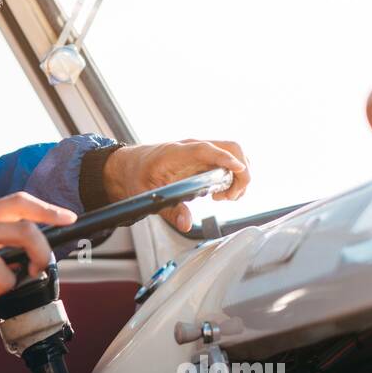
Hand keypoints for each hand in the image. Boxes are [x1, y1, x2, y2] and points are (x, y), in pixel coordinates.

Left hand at [103, 140, 250, 232]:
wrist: (129, 165)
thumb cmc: (136, 175)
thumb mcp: (146, 196)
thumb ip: (169, 211)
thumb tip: (186, 225)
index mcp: (176, 152)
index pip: (205, 149)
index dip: (224, 158)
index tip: (239, 170)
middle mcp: (193, 148)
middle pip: (231, 147)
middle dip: (241, 172)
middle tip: (229, 197)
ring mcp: (201, 152)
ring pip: (234, 154)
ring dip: (239, 177)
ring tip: (224, 198)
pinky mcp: (205, 159)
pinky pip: (229, 162)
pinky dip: (234, 177)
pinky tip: (220, 194)